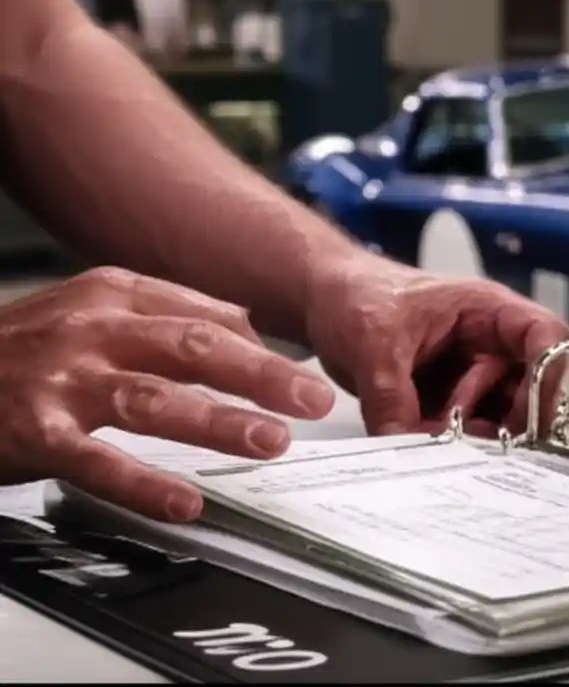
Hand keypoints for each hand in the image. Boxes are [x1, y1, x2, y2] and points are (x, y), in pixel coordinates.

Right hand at [0, 267, 335, 521]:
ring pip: (154, 398)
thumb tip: (247, 331)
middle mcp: (92, 329)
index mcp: (113, 294)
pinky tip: (184, 502)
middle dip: (261, 375)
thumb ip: (168, 319)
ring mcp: (61, 380)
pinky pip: (96, 461)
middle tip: (313, 401)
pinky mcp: (32, 431)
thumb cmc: (23, 351)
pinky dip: (143, 483)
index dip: (264, 349)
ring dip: (218, 421)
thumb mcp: (94, 314)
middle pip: (193, 348)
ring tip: (270, 441)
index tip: (311, 375)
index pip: (205, 318)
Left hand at [303, 259, 568, 438]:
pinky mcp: (447, 402)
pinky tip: (424, 446)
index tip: (531, 411)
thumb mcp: (373, 338)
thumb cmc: (357, 293)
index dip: (548, 372)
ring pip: (497, 417)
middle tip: (474, 440)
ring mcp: (470, 376)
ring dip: (474, 437)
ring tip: (439, 440)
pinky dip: (449, 445)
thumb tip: (402, 442)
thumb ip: (390, 393)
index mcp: (486, 310)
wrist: (324, 300)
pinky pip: (462, 431)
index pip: (545, 336)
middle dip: (507, 420)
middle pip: (529, 388)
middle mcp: (489, 344)